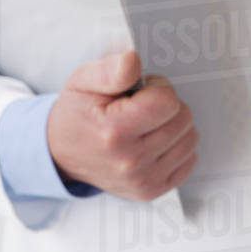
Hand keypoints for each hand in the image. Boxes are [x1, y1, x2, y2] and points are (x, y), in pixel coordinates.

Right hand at [46, 50, 197, 199]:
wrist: (60, 154)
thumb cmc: (78, 113)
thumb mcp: (83, 81)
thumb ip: (110, 69)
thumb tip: (133, 60)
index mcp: (114, 131)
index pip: (167, 102)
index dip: (157, 88)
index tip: (140, 91)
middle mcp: (130, 161)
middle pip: (183, 118)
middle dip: (166, 106)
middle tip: (141, 107)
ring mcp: (142, 180)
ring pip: (190, 138)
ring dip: (173, 126)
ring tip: (146, 124)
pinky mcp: (151, 191)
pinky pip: (189, 160)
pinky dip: (177, 147)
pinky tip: (154, 142)